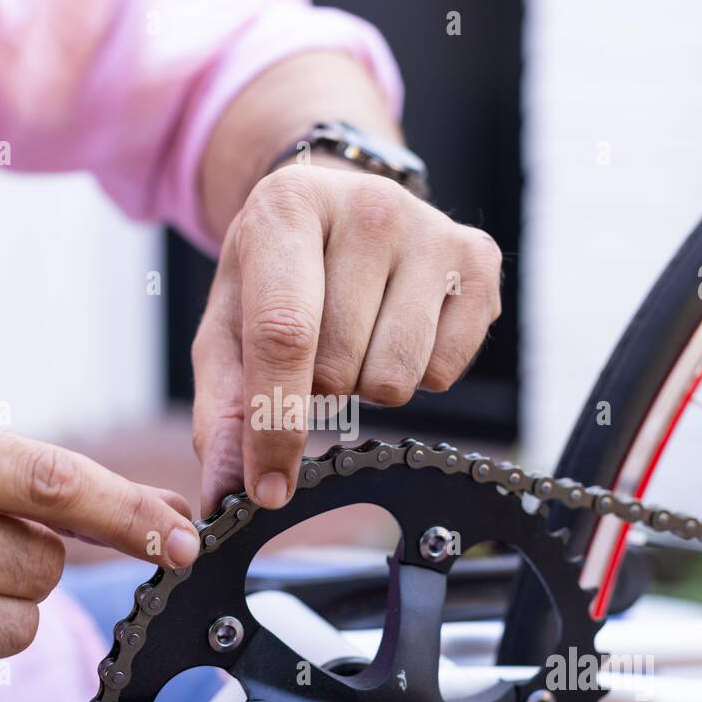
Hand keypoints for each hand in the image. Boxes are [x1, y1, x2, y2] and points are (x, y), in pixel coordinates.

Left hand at [191, 163, 502, 513]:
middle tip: (312, 353)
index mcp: (289, 207)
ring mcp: (432, 229)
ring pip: (396, 379)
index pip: (284, 334)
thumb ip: (221, 411)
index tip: (269, 490)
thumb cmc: (274, 274)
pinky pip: (444, 372)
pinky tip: (398, 329)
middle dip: (318, 392)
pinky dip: (415, 374)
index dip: (274, 423)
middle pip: (340, 368)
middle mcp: (369, 207)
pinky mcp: (479, 260)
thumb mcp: (227, 327)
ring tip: (355, 337)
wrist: (335, 206)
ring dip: (366, 384)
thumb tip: (224, 495)